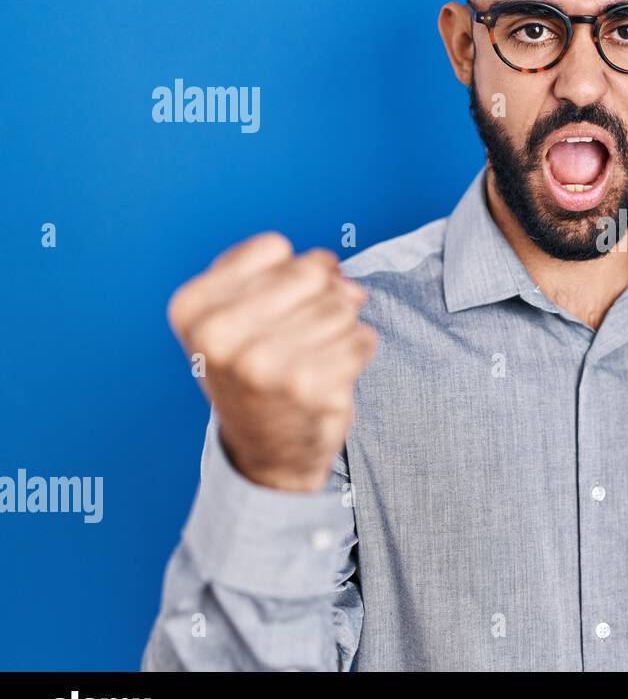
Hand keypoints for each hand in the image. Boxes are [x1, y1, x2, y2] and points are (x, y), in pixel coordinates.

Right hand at [167, 232, 377, 491]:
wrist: (264, 451)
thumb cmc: (254, 369)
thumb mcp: (235, 315)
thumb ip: (282, 274)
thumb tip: (342, 278)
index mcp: (193, 309)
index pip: (274, 247)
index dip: (291, 267)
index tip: (280, 300)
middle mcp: (220, 337)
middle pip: (312, 272)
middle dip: (323, 293)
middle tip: (305, 329)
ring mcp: (264, 366)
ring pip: (341, 305)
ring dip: (341, 326)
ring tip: (314, 354)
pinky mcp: (309, 389)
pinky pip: (363, 338)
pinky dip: (358, 350)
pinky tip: (332, 373)